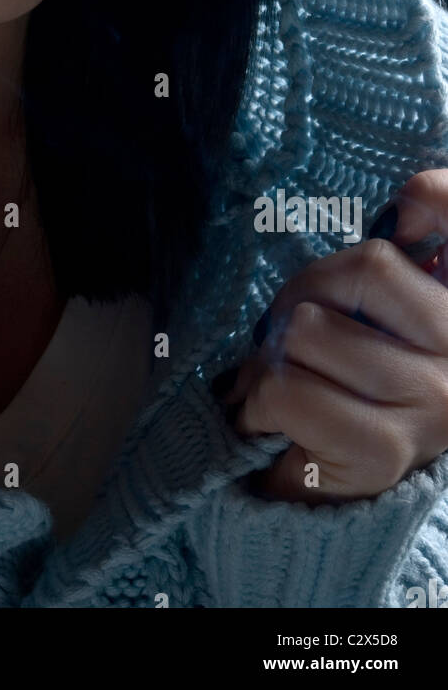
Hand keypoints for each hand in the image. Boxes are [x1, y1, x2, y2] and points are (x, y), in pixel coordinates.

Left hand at [218, 169, 447, 503]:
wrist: (323, 491)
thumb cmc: (338, 382)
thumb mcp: (363, 312)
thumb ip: (383, 262)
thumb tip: (408, 203)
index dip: (435, 198)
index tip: (404, 207)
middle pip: (365, 267)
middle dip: (301, 295)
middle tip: (286, 335)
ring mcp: (434, 403)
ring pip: (312, 328)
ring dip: (271, 357)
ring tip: (280, 382)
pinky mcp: (385, 451)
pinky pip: (289, 388)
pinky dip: (258, 401)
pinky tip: (271, 419)